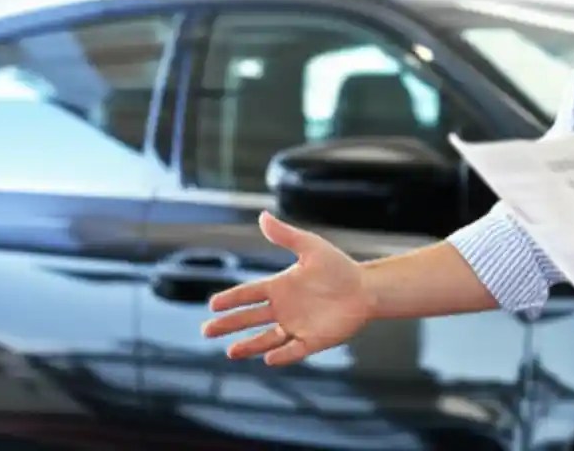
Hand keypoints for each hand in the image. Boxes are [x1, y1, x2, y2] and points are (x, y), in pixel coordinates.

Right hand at [201, 211, 376, 364]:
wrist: (367, 288)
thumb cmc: (339, 267)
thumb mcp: (311, 247)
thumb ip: (286, 235)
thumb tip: (262, 216)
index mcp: (280, 286)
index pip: (249, 294)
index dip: (231, 299)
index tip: (213, 305)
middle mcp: (284, 308)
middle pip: (250, 318)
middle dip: (229, 324)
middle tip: (207, 330)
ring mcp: (297, 325)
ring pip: (267, 338)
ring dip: (249, 345)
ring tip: (230, 352)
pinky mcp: (313, 340)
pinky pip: (293, 350)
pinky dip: (281, 355)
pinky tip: (269, 358)